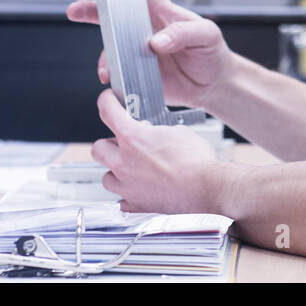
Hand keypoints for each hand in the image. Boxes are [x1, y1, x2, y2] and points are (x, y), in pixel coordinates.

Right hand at [66, 0, 233, 111]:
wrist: (212, 84)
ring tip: (108, 68)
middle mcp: (144, 27)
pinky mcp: (135, 72)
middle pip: (113, 13)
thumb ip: (183, 33)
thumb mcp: (207, 35)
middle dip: (92, 9)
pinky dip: (112, 75)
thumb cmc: (210, 50)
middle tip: (76, 10)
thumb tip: (156, 42)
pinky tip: (114, 80)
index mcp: (160, 9)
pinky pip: (116, 71)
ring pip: (111, 46)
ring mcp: (137, 50)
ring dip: (105, 55)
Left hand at [91, 89, 233, 212]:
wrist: (207, 187)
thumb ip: (158, 132)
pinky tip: (140, 189)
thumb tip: (153, 134)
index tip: (108, 101)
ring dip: (116, 170)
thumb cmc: (197, 161)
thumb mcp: (178, 132)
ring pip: (107, 176)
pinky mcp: (135, 204)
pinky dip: (128, 193)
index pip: (108, 112)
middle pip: (98, 148)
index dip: (106, 102)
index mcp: (133, 138)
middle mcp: (123, 163)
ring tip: (133, 168)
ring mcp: (127, 186)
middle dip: (109, 143)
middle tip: (123, 143)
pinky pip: (121, 199)